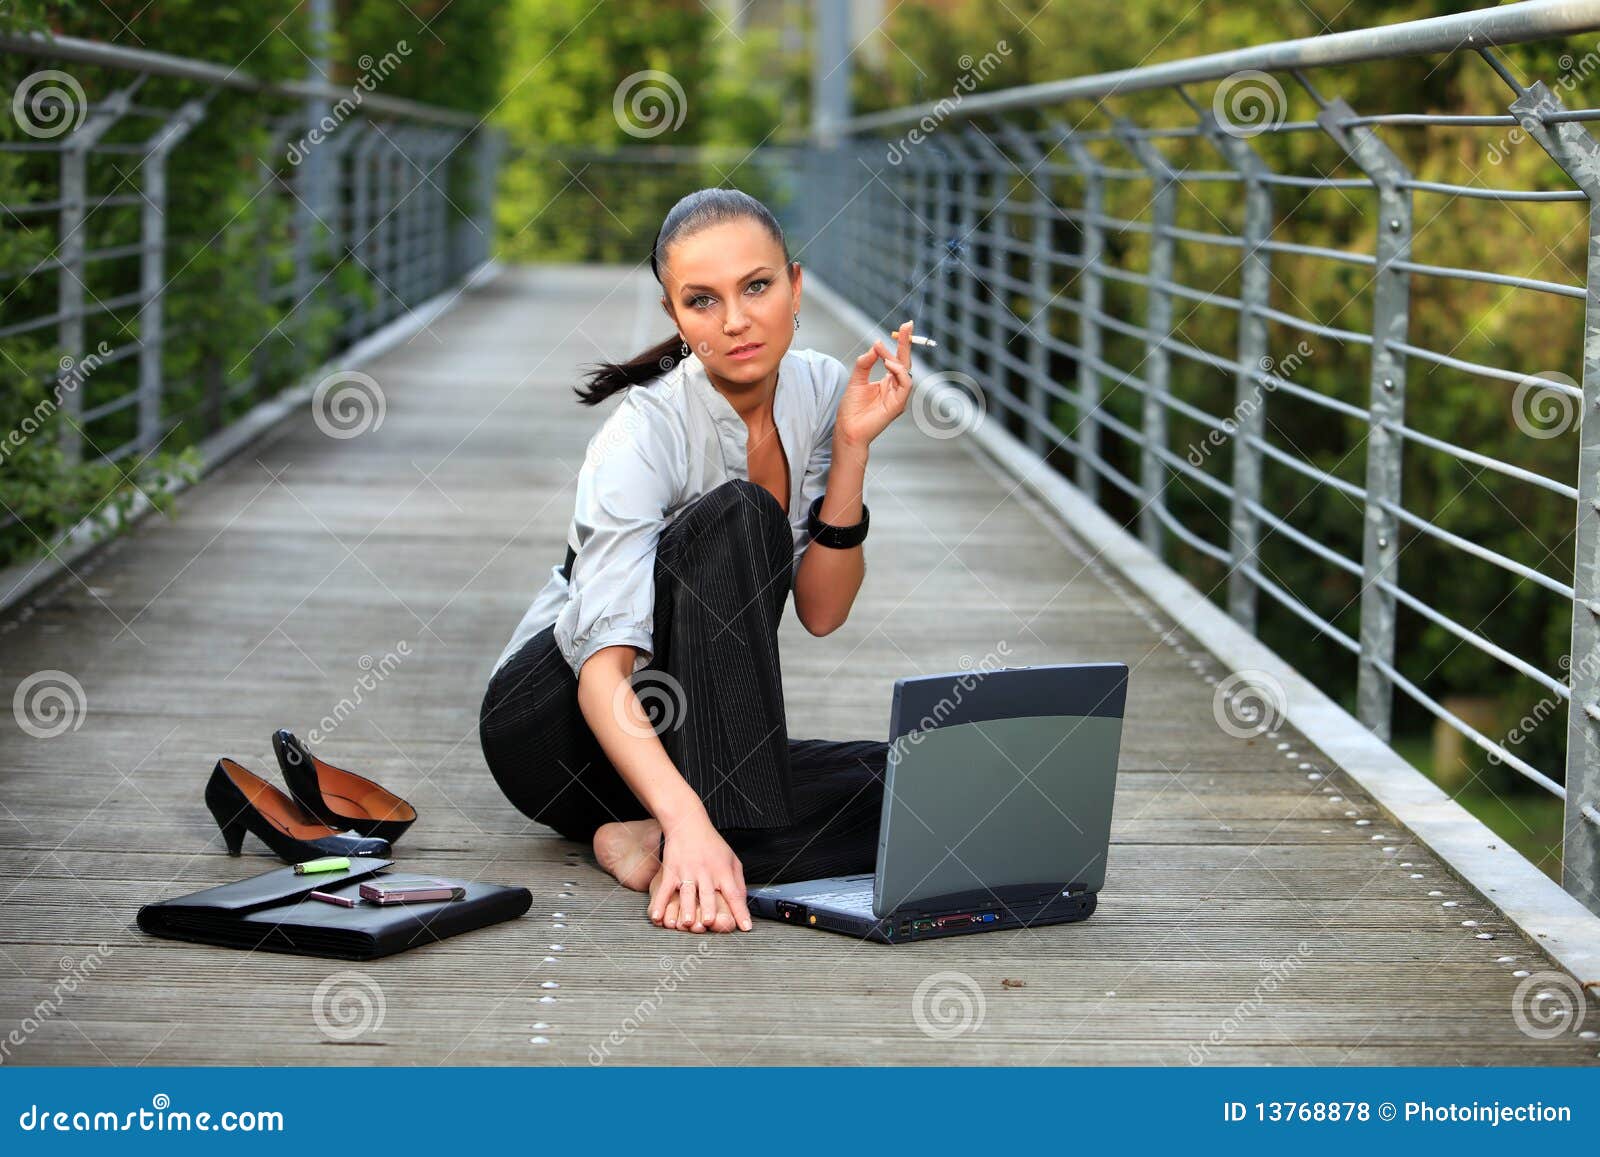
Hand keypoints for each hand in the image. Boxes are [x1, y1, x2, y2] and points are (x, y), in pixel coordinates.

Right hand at [648, 811, 750, 932]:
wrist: (688, 823)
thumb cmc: (712, 845)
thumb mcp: (732, 859)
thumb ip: (739, 882)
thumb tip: (743, 904)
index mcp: (723, 871)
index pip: (734, 893)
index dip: (740, 911)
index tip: (746, 927)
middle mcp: (706, 872)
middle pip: (708, 894)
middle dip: (709, 908)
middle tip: (709, 923)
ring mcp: (687, 872)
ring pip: (687, 893)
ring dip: (687, 908)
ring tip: (687, 922)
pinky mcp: (671, 872)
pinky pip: (665, 890)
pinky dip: (660, 904)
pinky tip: (657, 917)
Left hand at [834, 320, 914, 449]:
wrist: (847, 429)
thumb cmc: (851, 409)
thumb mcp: (856, 380)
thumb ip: (865, 363)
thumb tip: (875, 347)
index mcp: (887, 382)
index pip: (897, 359)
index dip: (900, 343)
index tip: (900, 327)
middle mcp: (895, 388)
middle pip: (905, 362)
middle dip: (906, 343)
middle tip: (906, 325)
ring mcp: (898, 397)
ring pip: (905, 372)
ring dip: (896, 358)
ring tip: (882, 352)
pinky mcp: (898, 405)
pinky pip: (905, 385)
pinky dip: (899, 373)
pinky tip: (889, 364)